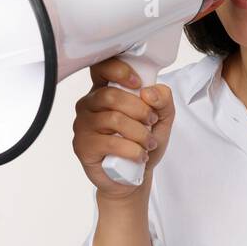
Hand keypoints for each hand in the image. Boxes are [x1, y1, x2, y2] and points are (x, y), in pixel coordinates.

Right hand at [72, 55, 175, 200]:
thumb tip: (149, 92)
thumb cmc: (142, 143)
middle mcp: (89, 105)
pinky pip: (109, 142)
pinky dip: (132, 150)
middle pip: (111, 95)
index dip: (119, 71)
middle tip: (151, 121)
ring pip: (113, 119)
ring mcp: (83, 125)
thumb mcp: (162, 118)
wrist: (133, 177)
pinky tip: (139, 155)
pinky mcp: (83, 146)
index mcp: (104, 90)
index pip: (101, 68)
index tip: (138, 84)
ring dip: (139, 133)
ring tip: (149, 143)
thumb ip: (163, 99)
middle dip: (139, 109)